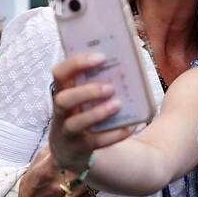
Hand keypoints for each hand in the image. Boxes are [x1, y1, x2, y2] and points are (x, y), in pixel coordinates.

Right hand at [18, 147, 95, 196]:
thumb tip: (69, 137)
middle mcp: (57, 185)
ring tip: (95, 168)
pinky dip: (93, 187)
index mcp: (47, 170)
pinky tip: (91, 182)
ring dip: (94, 175)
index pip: (71, 155)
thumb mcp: (37, 161)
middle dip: (90, 161)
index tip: (86, 145)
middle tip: (94, 156)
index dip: (81, 149)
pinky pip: (91, 195)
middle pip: (84, 169)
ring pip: (90, 182)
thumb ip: (52, 149)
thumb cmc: (31, 182)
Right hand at [48, 53, 135, 172]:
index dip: (77, 63)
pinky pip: (95, 143)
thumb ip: (103, 74)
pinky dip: (114, 135)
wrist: (70, 151)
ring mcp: (66, 132)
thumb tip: (137, 46)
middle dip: (87, 92)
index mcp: (63, 92)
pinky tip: (131, 127)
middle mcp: (60, 111)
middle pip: (63, 99)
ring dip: (97, 113)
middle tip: (110, 88)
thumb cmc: (85, 111)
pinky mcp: (78, 149)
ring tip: (118, 105)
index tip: (101, 57)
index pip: (60, 72)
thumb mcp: (86, 93)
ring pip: (75, 123)